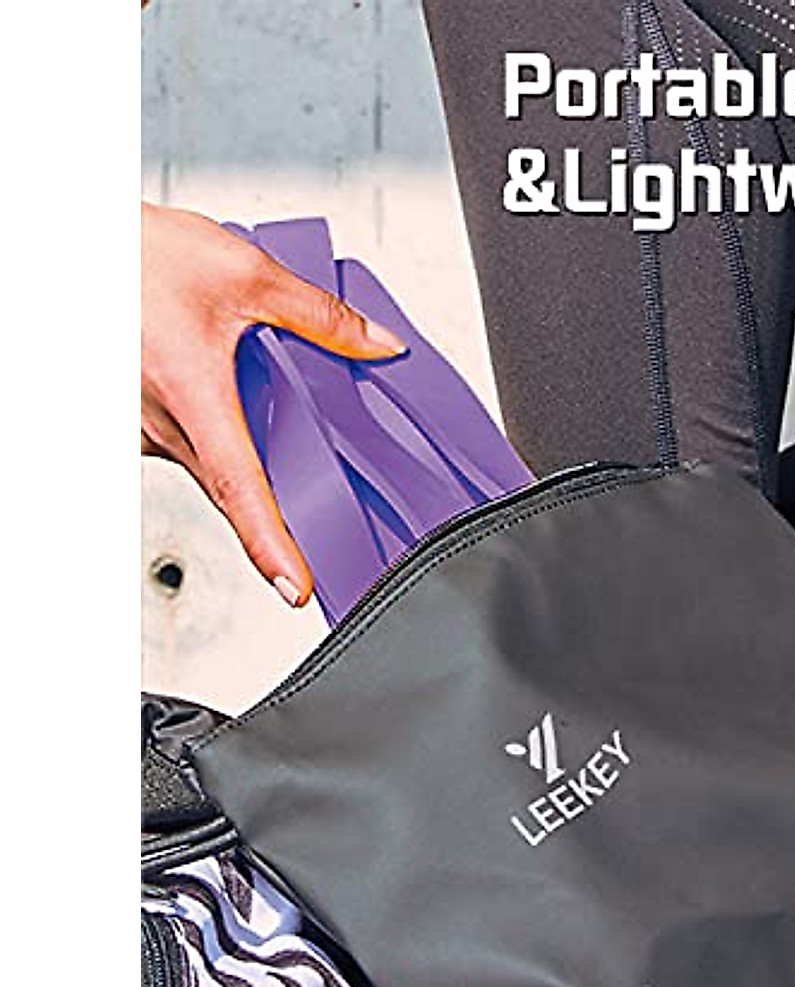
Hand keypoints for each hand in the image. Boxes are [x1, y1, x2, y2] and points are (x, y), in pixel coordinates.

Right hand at [141, 202, 405, 605]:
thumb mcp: (244, 271)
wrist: (69, 242)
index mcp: (191, 394)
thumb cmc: (134, 255)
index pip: (241, 489)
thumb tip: (376, 343)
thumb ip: (319, 315)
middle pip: (233, 482)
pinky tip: (214, 390)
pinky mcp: (132, 420)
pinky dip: (211, 431)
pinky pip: (184, 443)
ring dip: (240, 446)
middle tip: (303, 487)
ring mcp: (140, 426)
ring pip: (208, 462)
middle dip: (274, 491)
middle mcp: (159, 422)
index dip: (270, 544)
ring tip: (242, 390)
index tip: (295, 587)